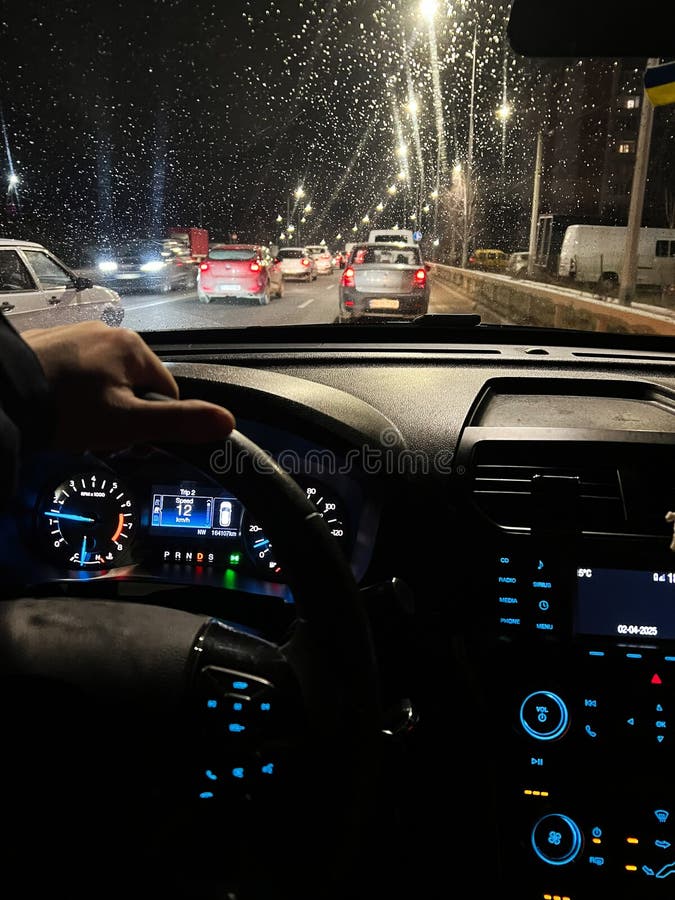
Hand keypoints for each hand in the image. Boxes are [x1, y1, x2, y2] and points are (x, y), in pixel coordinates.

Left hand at [22, 321, 235, 450]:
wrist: (3, 394)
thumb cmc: (68, 409)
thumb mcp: (127, 423)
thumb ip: (178, 423)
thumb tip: (228, 422)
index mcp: (134, 347)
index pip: (166, 392)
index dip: (153, 422)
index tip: (129, 439)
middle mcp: (108, 332)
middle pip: (135, 385)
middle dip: (123, 413)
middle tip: (98, 435)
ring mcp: (75, 335)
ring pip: (105, 381)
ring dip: (97, 405)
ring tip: (74, 425)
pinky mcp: (48, 344)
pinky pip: (76, 373)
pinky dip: (72, 393)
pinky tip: (57, 409)